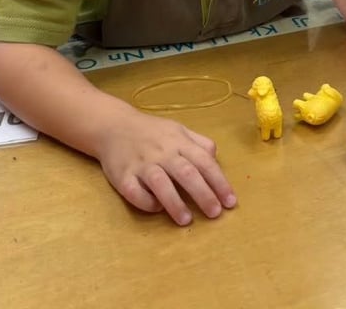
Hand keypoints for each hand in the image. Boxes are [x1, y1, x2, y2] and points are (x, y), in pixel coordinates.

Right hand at [96, 110, 235, 225]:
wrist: (114, 126)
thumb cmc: (152, 132)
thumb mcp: (180, 130)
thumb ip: (200, 144)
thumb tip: (216, 161)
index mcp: (180, 142)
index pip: (204, 162)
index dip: (219, 182)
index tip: (231, 201)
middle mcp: (163, 152)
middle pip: (187, 173)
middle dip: (203, 194)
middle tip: (216, 213)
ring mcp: (142, 164)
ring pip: (161, 184)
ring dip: (175, 203)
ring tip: (187, 220)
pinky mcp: (122, 176)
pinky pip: (135, 192)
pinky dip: (146, 202)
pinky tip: (156, 209)